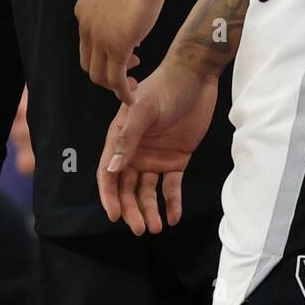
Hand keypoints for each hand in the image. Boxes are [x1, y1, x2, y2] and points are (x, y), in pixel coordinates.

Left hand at [76, 0, 166, 101]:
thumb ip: (115, 5)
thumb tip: (125, 18)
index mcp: (83, 12)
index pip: (86, 45)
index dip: (103, 55)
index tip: (126, 52)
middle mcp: (86, 27)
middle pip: (89, 65)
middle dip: (107, 73)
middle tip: (129, 68)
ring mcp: (100, 38)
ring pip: (100, 76)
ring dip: (115, 86)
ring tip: (131, 83)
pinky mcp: (117, 46)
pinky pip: (116, 79)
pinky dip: (123, 92)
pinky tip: (131, 96)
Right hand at [96, 60, 217, 233]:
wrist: (196, 77)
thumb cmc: (165, 87)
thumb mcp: (144, 109)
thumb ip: (128, 138)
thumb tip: (112, 168)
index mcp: (120, 138)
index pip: (108, 173)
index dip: (109, 196)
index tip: (115, 216)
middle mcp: (134, 152)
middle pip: (127, 188)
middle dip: (131, 209)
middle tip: (140, 228)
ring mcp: (155, 157)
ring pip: (147, 192)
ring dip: (150, 210)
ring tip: (155, 227)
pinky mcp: (176, 160)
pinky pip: (171, 186)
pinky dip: (172, 203)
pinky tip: (173, 217)